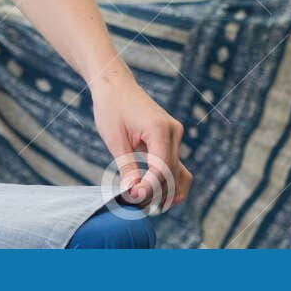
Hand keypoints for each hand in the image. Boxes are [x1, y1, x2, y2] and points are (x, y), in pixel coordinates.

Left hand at [89, 69, 191, 210]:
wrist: (114, 84)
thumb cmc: (111, 107)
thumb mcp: (115, 139)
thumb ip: (127, 167)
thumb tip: (134, 193)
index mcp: (160, 129)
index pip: (162, 169)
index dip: (150, 189)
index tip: (133, 199)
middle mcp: (173, 131)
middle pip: (172, 174)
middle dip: (156, 193)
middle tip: (136, 206)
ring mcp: (175, 134)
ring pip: (178, 172)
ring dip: (166, 191)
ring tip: (148, 206)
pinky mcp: (171, 138)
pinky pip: (174, 164)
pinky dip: (166, 181)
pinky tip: (156, 196)